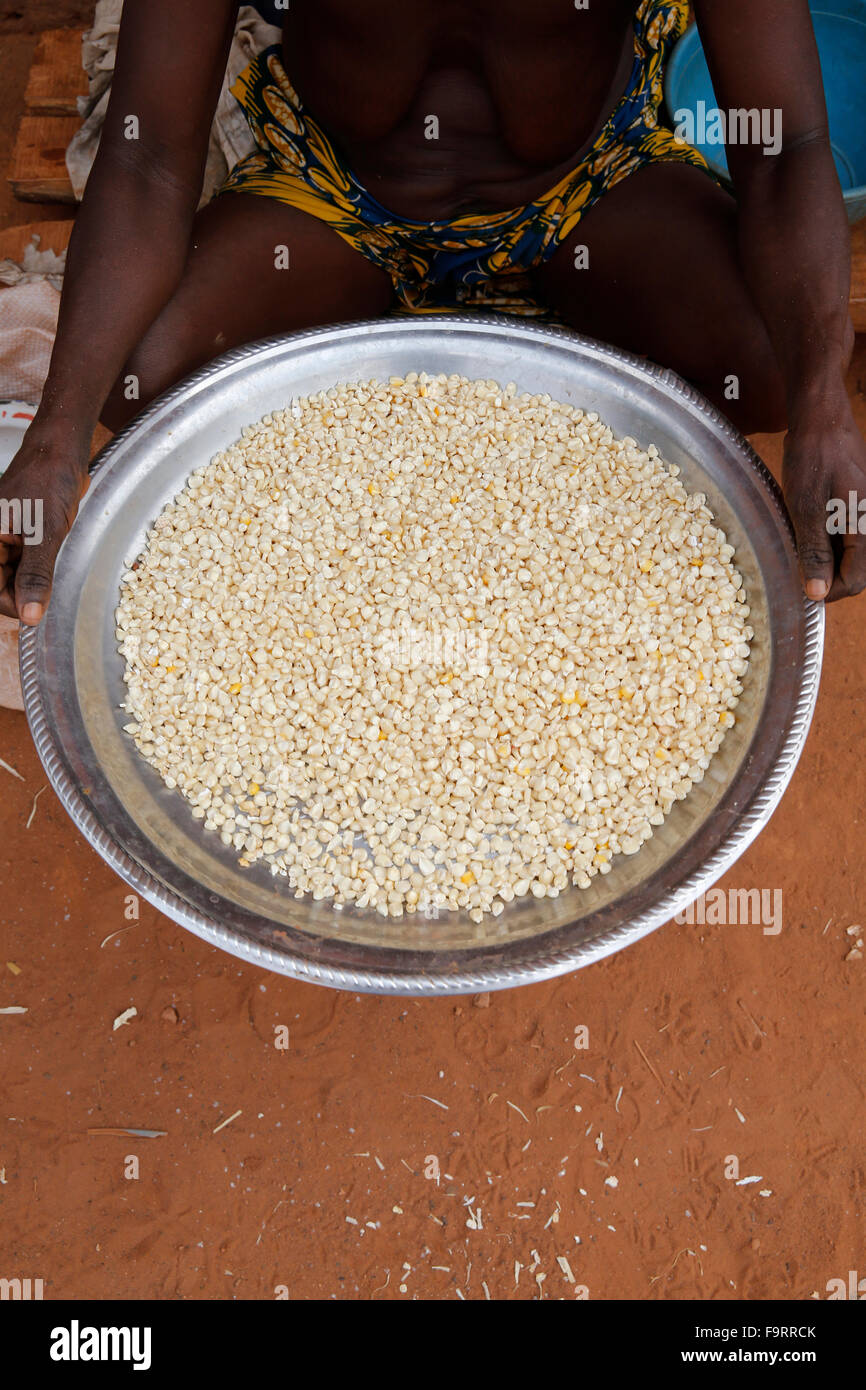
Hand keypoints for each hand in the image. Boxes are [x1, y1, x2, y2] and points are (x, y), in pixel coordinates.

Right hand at [0, 425, 89, 625]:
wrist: (60, 452)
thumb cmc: (49, 480)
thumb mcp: (45, 533)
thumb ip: (35, 575)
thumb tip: (30, 614)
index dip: (13, 604)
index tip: (36, 609)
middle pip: (1, 587)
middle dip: (24, 592)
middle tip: (48, 585)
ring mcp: (2, 539)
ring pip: (13, 577)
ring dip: (32, 579)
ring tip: (49, 558)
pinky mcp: (17, 536)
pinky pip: (23, 563)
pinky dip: (37, 567)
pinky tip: (50, 554)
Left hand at [782, 398, 865, 602]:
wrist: (822, 416)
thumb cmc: (813, 455)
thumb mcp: (806, 507)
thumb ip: (814, 551)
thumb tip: (818, 591)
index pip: (856, 580)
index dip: (828, 591)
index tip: (802, 590)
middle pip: (856, 569)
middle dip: (827, 575)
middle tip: (797, 567)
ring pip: (850, 551)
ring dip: (825, 556)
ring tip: (798, 543)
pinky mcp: (858, 502)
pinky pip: (846, 532)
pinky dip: (826, 537)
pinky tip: (805, 526)